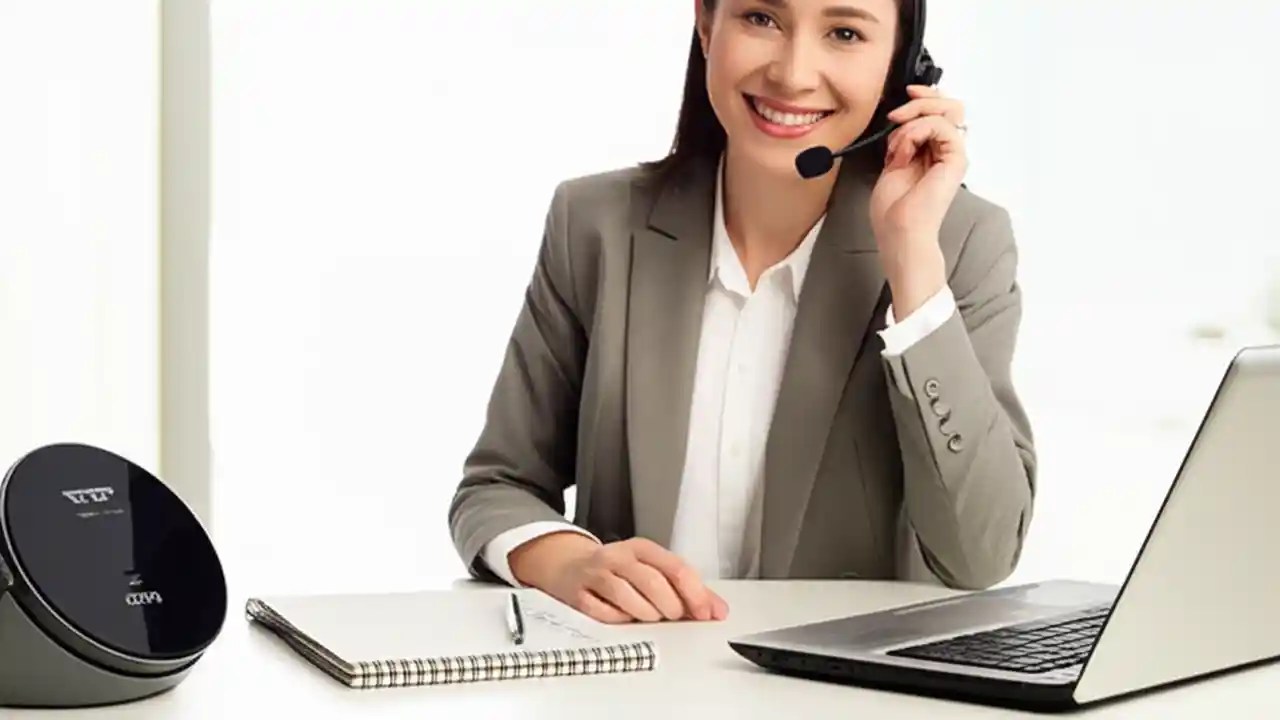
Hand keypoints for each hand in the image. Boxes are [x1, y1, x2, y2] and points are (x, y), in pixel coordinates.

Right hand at [509, 533, 728, 623]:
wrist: (567, 565)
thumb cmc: (617, 571)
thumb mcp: (650, 569)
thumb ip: (686, 588)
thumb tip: (717, 609)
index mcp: (642, 548)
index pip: (676, 569)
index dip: (696, 594)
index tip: (707, 613)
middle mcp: (619, 557)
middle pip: (654, 584)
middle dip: (671, 607)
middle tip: (674, 616)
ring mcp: (597, 575)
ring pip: (629, 598)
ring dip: (647, 615)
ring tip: (650, 616)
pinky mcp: (579, 594)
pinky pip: (605, 614)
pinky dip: (619, 620)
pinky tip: (623, 617)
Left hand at [870, 85, 968, 244]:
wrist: (899, 232)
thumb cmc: (893, 208)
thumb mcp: (893, 162)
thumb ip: (903, 138)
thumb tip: (902, 117)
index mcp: (934, 151)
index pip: (941, 110)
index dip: (926, 96)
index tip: (906, 93)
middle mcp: (948, 151)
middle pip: (950, 105)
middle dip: (922, 101)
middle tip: (896, 116)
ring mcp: (954, 155)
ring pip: (947, 111)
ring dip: (913, 122)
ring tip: (897, 147)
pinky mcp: (956, 160)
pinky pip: (941, 126)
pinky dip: (916, 133)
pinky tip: (904, 152)